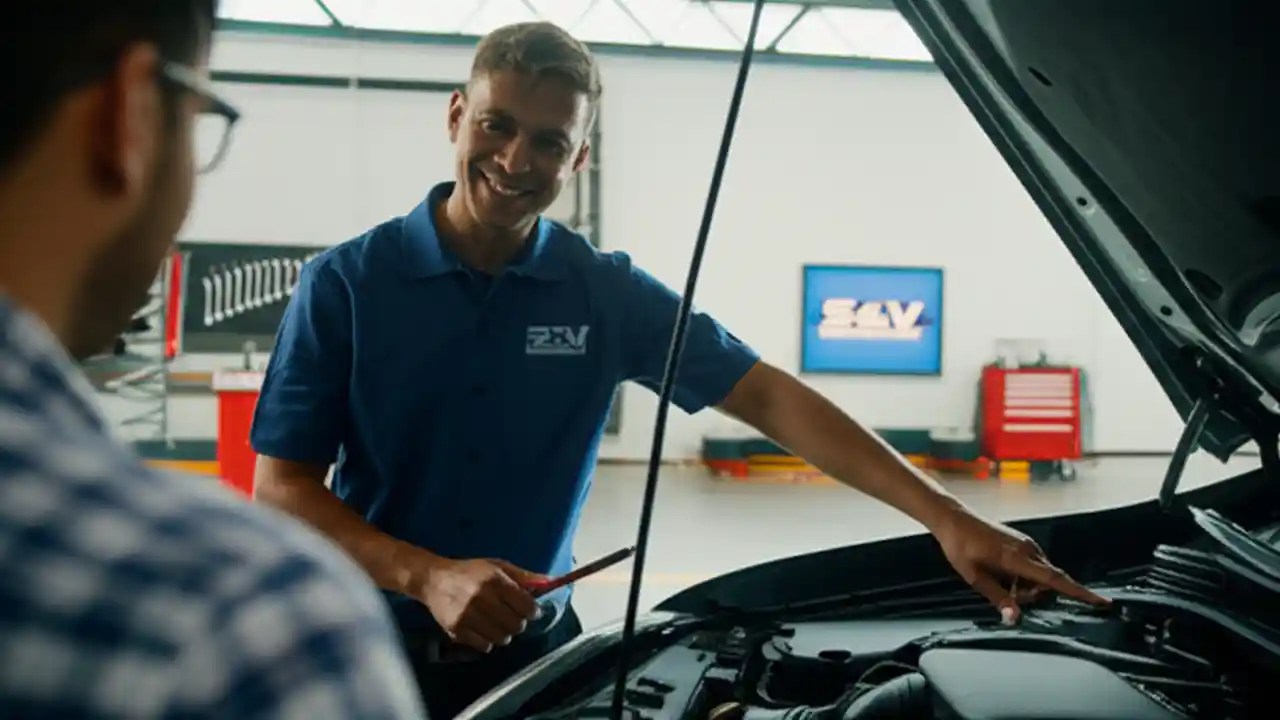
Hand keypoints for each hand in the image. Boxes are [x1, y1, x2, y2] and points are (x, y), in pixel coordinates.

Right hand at [414, 557, 546, 652]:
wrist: (433, 579)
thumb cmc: (470, 571)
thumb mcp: (497, 566)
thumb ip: (523, 576)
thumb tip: (550, 582)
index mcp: (494, 580)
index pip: (526, 605)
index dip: (533, 611)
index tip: (531, 610)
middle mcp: (482, 598)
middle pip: (516, 625)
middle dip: (519, 622)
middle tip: (512, 616)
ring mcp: (468, 616)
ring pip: (502, 638)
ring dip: (504, 633)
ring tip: (497, 623)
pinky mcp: (457, 630)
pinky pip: (484, 646)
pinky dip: (488, 641)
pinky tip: (483, 629)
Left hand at [930, 504, 1109, 622]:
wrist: (954, 520)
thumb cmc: (961, 548)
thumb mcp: (975, 578)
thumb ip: (997, 598)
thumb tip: (1014, 619)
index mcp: (1018, 558)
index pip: (1056, 579)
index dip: (1080, 592)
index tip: (1103, 601)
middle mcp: (1029, 549)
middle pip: (1048, 582)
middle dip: (1032, 594)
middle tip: (1003, 592)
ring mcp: (1027, 544)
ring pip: (1040, 575)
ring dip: (1026, 586)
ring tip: (998, 580)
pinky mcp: (1023, 543)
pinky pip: (1033, 567)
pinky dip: (1023, 577)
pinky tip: (1001, 573)